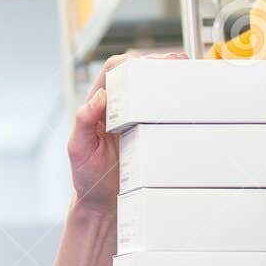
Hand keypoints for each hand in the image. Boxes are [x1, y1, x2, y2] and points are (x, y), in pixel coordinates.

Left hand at [68, 51, 187, 211]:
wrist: (102, 203)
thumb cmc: (87, 177)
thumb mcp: (79, 150)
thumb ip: (83, 122)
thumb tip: (98, 96)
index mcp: (97, 106)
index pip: (113, 71)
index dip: (130, 62)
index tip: (147, 63)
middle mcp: (116, 107)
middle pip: (136, 73)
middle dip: (156, 63)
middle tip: (177, 63)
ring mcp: (133, 118)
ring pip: (150, 87)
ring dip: (168, 76)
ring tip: (186, 72)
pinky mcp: (148, 130)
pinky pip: (160, 109)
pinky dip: (173, 98)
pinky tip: (186, 95)